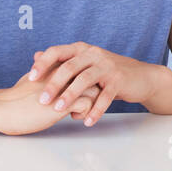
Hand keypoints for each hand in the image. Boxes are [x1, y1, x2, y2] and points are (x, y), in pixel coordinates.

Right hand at [0, 70, 99, 135]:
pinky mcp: (63, 104)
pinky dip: (85, 113)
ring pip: (94, 91)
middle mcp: (62, 75)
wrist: (0, 109)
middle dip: (93, 90)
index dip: (85, 79)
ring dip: (91, 102)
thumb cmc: (14, 98)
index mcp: (55, 68)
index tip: (81, 91)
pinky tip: (74, 117)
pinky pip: (87, 105)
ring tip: (77, 111)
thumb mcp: (31, 79)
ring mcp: (64, 89)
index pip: (82, 69)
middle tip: (84, 102)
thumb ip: (44, 72)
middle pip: (91, 77)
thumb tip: (45, 65)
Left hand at [30, 42, 160, 124]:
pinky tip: (86, 121)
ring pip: (85, 80)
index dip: (42, 63)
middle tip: (42, 101)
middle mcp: (94, 54)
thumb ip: (62, 61)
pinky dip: (95, 109)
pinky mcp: (119, 80)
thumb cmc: (107, 73)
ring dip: (70, 96)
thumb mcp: (84, 64)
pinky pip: (104, 96)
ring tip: (59, 111)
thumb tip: (35, 55)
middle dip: (53, 84)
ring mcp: (108, 66)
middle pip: (69, 67)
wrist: (141, 77)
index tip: (30, 78)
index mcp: (82, 49)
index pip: (57, 51)